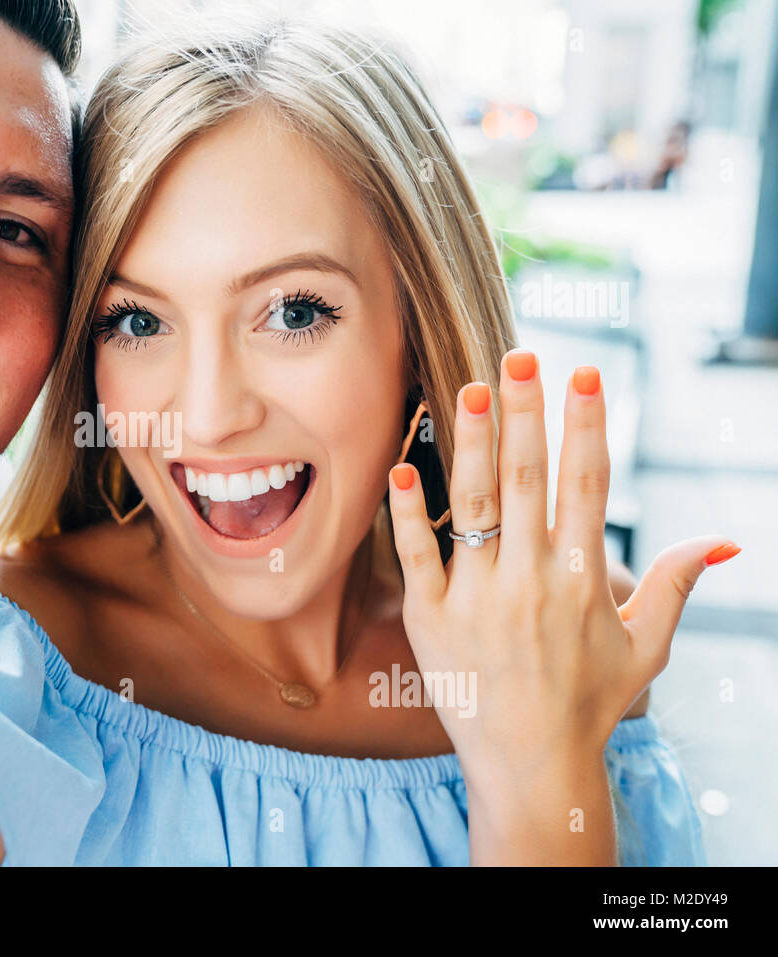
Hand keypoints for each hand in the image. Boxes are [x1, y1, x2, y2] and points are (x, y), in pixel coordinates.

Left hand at [387, 350, 737, 796]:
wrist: (531, 763)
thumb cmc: (589, 701)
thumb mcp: (645, 647)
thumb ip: (675, 585)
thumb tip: (724, 540)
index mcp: (582, 581)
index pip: (586, 486)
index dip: (587, 427)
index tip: (585, 375)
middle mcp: (531, 582)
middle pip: (529, 481)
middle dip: (526, 414)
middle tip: (520, 358)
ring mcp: (478, 599)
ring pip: (476, 507)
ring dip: (473, 445)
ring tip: (468, 390)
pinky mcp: (431, 619)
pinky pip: (418, 558)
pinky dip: (410, 515)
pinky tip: (402, 469)